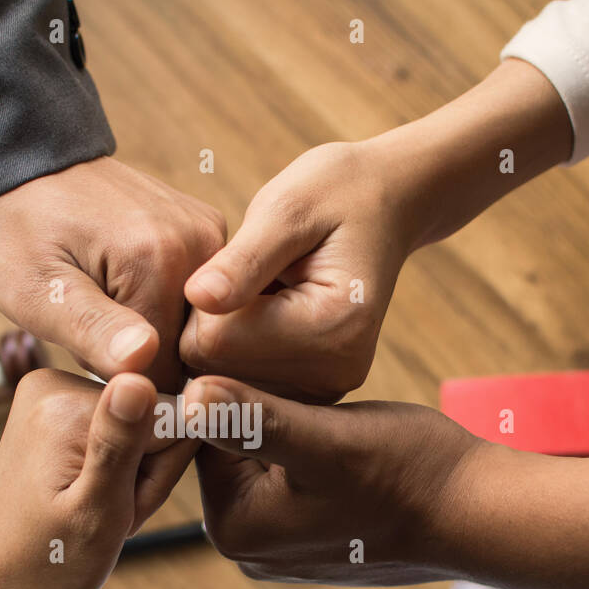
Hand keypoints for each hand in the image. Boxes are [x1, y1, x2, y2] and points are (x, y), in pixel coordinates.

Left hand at [0, 156, 225, 391]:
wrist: (29, 165)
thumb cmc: (18, 232)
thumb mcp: (34, 289)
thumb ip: (91, 329)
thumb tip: (142, 360)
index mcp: (160, 261)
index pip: (169, 372)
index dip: (126, 382)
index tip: (88, 356)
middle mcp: (201, 243)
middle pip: (191, 350)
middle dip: (145, 357)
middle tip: (93, 325)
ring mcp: (211, 233)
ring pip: (199, 327)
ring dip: (157, 332)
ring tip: (107, 303)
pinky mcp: (210, 231)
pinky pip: (201, 299)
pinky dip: (168, 307)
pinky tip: (127, 290)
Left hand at [0, 370, 197, 588]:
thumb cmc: (41, 566)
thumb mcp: (93, 513)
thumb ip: (120, 443)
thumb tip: (137, 378)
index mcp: (65, 404)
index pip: (172, 418)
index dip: (159, 475)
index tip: (121, 508)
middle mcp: (56, 385)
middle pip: (156, 419)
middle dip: (144, 477)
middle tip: (104, 517)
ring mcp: (54, 396)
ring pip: (142, 428)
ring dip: (130, 480)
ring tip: (91, 514)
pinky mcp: (56, 412)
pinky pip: (119, 432)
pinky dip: (114, 473)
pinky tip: (85, 500)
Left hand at [180, 60, 571, 402]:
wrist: (389, 204)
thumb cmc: (337, 194)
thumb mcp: (289, 207)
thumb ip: (243, 258)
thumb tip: (198, 297)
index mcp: (332, 331)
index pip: (213, 341)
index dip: (203, 299)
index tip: (233, 261)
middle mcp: (333, 376)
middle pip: (216, 368)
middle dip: (212, 320)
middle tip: (250, 273)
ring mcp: (324, 390)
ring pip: (222, 378)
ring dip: (225, 333)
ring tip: (264, 291)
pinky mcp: (311, 394)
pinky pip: (240, 381)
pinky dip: (239, 347)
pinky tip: (265, 312)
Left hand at [184, 375, 480, 584]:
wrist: (478, 511)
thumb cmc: (409, 473)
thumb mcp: (325, 438)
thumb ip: (253, 419)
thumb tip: (186, 398)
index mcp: (234, 528)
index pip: (201, 436)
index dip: (232, 387)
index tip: (267, 359)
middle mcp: (248, 547)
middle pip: (229, 448)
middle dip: (261, 407)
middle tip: (307, 381)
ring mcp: (280, 544)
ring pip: (262, 456)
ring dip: (287, 421)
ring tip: (328, 403)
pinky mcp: (311, 534)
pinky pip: (290, 475)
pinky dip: (309, 445)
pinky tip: (344, 429)